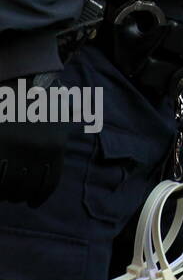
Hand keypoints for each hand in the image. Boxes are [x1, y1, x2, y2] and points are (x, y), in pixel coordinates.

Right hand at [0, 72, 74, 206]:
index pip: (49, 182)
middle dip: (20, 194)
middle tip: (14, 195)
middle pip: (28, 188)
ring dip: (6, 193)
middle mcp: (39, 151)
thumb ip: (67, 120)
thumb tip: (78, 122)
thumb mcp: (57, 107)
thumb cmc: (35, 93)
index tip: (33, 202)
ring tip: (3, 191)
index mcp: (55, 144)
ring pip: (10, 188)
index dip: (40, 196)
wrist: (16, 77)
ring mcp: (15, 151)